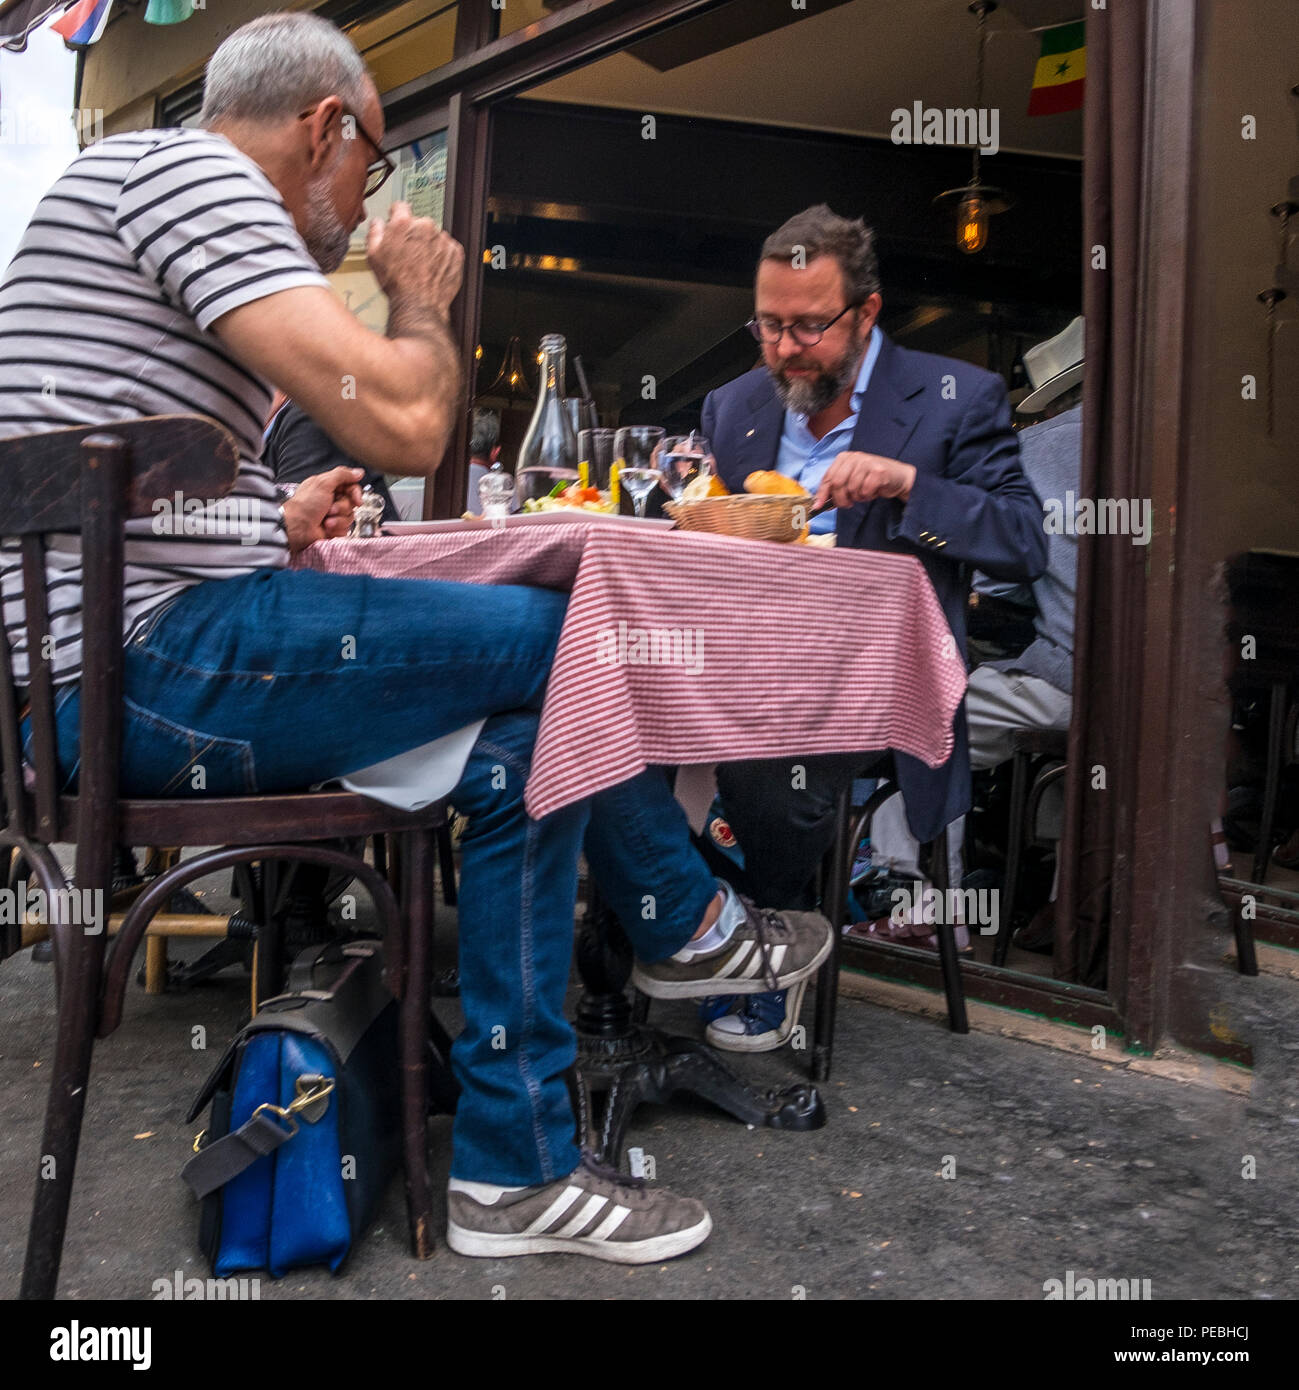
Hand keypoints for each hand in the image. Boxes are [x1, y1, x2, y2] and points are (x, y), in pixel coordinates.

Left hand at [281, 466, 365, 552]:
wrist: (297, 528)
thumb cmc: (304, 505)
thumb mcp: (323, 483)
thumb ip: (342, 475)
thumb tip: (358, 472)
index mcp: (328, 486)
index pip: (351, 486)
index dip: (355, 493)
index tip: (357, 500)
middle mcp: (331, 500)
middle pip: (351, 502)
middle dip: (342, 507)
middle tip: (330, 509)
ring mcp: (333, 515)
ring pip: (350, 516)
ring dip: (339, 519)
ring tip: (326, 521)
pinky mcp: (334, 528)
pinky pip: (346, 528)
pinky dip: (337, 528)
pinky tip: (326, 528)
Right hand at [366, 203, 464, 317]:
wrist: (420, 304)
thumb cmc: (397, 283)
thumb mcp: (374, 255)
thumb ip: (375, 232)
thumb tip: (378, 224)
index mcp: (404, 224)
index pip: (400, 207)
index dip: (397, 215)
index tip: (398, 223)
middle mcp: (425, 228)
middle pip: (419, 224)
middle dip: (414, 235)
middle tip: (409, 254)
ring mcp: (442, 240)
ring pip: (434, 237)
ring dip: (429, 246)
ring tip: (422, 265)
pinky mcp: (455, 253)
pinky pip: (448, 249)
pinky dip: (442, 257)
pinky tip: (433, 269)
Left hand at [813, 451, 916, 510]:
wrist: (898, 478)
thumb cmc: (872, 480)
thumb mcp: (851, 481)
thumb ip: (835, 489)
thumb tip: (818, 504)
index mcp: (844, 458)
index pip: (828, 477)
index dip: (822, 494)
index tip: (818, 507)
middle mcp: (855, 457)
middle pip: (838, 483)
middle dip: (840, 499)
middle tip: (847, 504)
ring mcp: (867, 462)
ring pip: (852, 489)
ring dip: (858, 497)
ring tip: (865, 493)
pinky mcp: (878, 470)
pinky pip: (865, 491)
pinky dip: (868, 496)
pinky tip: (873, 491)